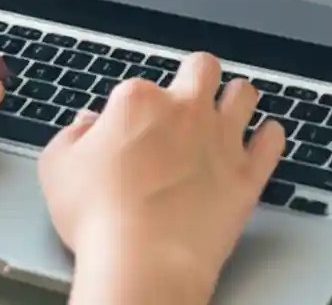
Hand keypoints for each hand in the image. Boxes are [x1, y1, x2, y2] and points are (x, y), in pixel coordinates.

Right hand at [39, 53, 284, 304]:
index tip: (132, 131)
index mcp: (137, 101)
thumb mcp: (57, 169)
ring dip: (237, 99)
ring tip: (229, 113)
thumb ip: (72, 136)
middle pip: (203, 68)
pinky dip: (269, 136)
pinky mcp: (248, 173)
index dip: (136, 108)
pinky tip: (262, 140)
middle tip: (190, 99)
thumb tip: (87, 124)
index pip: (142, 86)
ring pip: (244, 94)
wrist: (143, 261)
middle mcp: (185, 110)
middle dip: (198, 77)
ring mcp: (221, 139)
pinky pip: (274, 139)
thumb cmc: (98, 217)